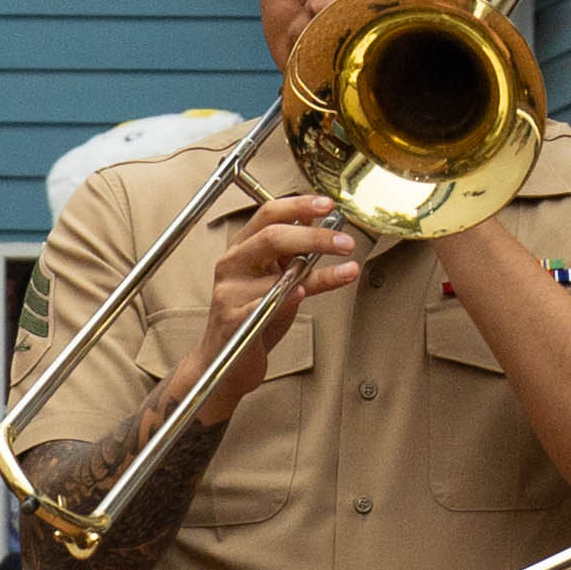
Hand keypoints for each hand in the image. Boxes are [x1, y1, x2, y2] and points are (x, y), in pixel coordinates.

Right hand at [192, 195, 359, 419]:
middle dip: (315, 237)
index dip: (298, 205)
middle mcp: (231, 265)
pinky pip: (264, 305)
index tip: (328, 204)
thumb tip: (320, 222)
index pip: (268, 214)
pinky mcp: (232, 320)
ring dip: (317, 271)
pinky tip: (302, 292)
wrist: (224, 364)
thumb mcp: (277, 278)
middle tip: (345, 243)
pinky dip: (287, 298)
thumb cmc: (253, 317)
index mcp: (241, 249)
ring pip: (275, 274)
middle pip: (272, 237)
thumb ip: (296, 254)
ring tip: (346, 271)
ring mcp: (229, 292)